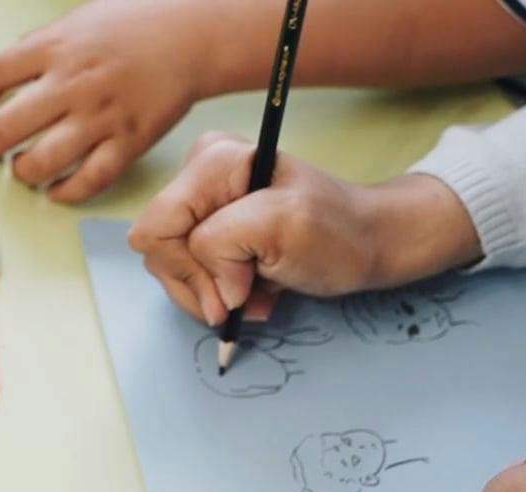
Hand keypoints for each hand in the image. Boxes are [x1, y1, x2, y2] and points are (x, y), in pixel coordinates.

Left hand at [0, 0, 213, 202]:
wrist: (190, 35)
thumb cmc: (134, 24)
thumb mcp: (77, 20)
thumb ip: (39, 46)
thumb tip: (4, 74)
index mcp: (55, 48)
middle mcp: (72, 84)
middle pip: (8, 127)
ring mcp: (100, 117)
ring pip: (42, 161)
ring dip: (24, 171)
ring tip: (24, 167)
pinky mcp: (127, 142)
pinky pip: (88, 180)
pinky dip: (66, 192)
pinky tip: (57, 189)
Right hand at [127, 132, 479, 323]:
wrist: (368, 242)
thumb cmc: (337, 232)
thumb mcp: (285, 227)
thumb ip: (224, 245)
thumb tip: (212, 290)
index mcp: (212, 162)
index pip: (157, 230)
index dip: (190, 269)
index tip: (236, 288)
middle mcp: (198, 175)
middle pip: (158, 252)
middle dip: (202, 285)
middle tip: (246, 296)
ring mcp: (200, 203)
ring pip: (169, 268)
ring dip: (212, 294)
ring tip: (256, 293)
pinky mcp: (207, 226)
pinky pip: (187, 272)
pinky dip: (218, 293)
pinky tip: (252, 289)